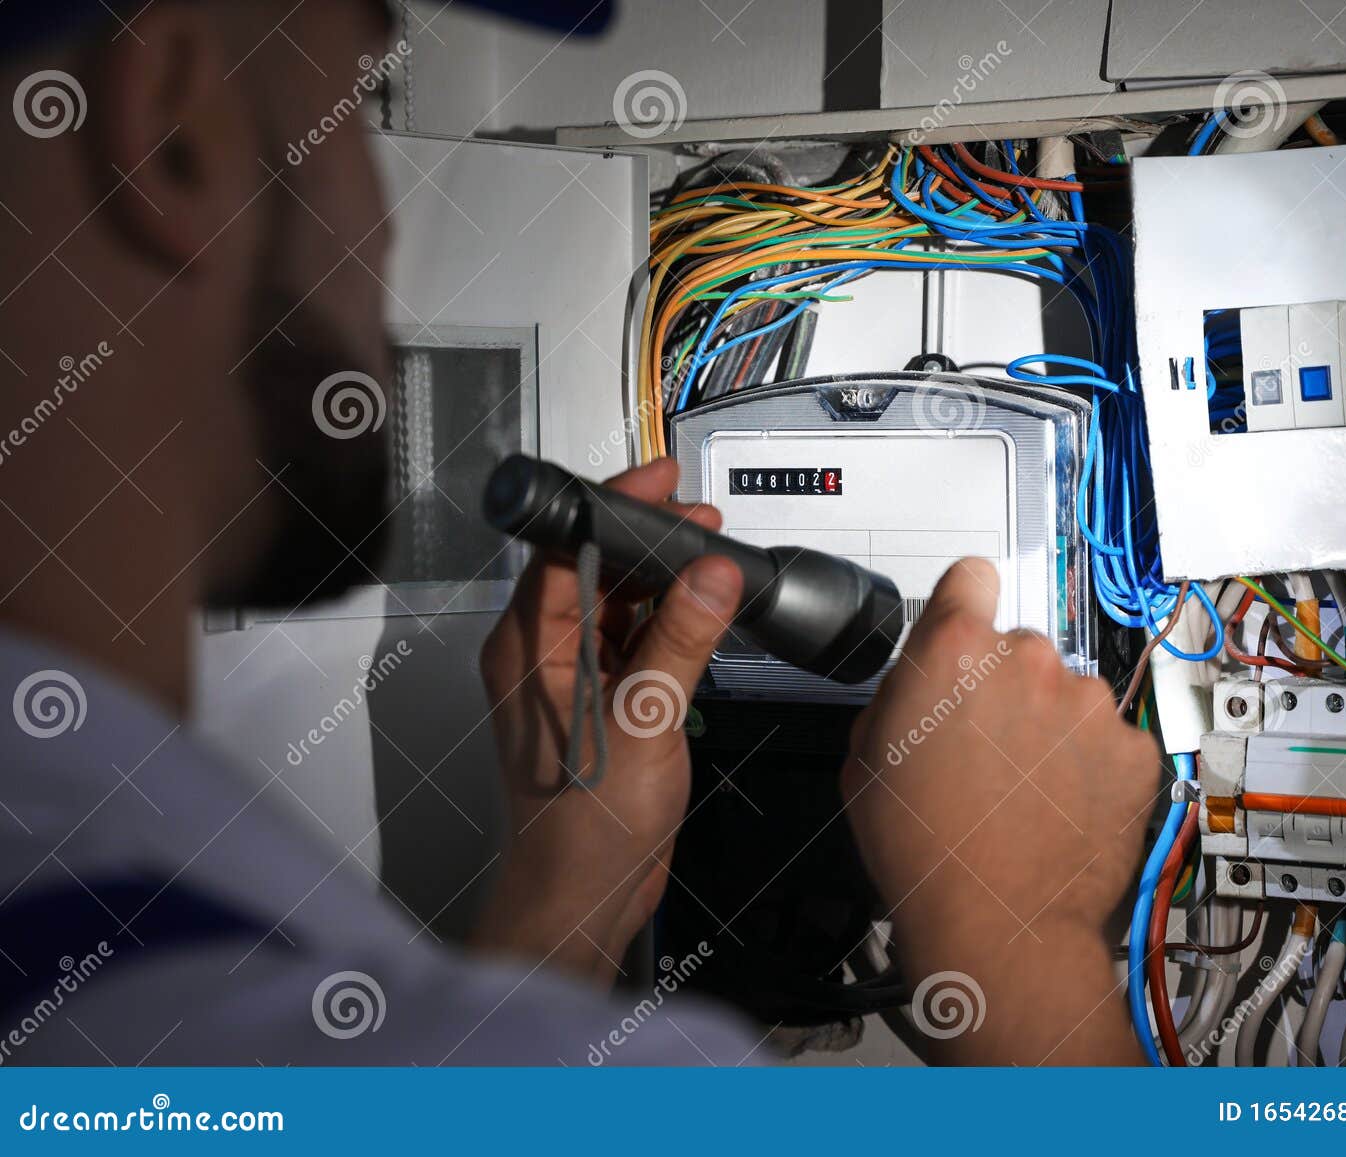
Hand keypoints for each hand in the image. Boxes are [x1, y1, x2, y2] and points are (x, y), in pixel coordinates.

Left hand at [470, 458, 741, 983]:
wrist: (582, 899)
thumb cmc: (583, 828)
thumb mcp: (644, 721)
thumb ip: (680, 640)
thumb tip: (710, 575)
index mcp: (527, 649)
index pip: (565, 546)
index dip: (614, 504)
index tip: (660, 481)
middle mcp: (539, 658)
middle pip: (591, 569)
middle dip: (647, 540)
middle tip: (699, 523)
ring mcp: (566, 682)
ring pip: (612, 606)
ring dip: (658, 583)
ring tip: (707, 563)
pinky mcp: (596, 707)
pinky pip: (627, 644)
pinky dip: (663, 625)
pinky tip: (698, 619)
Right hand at [843, 558, 1160, 1062]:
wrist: (999, 924)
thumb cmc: (925, 852)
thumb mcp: (866, 758)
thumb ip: (901, 695)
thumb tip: (921, 680)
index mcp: (954, 652)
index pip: (971, 577)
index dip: (966, 602)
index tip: (970, 622)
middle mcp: (1028, 661)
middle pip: (1018, 648)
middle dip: (1004, 687)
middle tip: (985, 749)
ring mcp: (1087, 704)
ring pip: (1066, 695)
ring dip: (1050, 727)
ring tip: (1024, 790)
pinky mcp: (1133, 748)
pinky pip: (1108, 739)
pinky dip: (1090, 766)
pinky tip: (1060, 807)